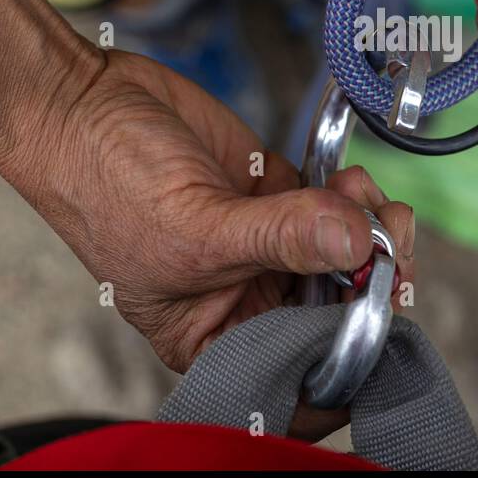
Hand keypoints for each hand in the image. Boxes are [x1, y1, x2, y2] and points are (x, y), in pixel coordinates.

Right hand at [5, 48, 414, 385]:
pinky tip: (350, 180)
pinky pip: (339, 207)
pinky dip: (357, 196)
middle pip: (338, 311)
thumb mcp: (194, 229)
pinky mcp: (279, 193)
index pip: (296, 374)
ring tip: (365, 200)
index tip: (387, 322)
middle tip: (392, 246)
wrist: (84, 103)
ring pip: (348, 256)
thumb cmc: (102, 184)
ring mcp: (267, 243)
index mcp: (213, 335)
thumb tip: (357, 242)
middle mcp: (246, 297)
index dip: (351, 360)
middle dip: (375, 281)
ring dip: (373, 231)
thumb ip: (280, 237)